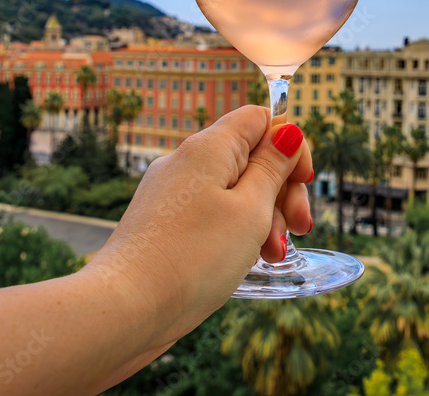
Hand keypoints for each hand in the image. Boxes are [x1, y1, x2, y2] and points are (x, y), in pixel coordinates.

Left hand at [82, 105, 312, 347]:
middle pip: (251, 157)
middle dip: (282, 191)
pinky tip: (245, 260)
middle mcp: (186, 163)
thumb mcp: (250, 209)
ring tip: (271, 256)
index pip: (261, 119)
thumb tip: (287, 132)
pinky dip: (236, 232)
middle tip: (299, 229)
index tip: (303, 182)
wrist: (125, 309)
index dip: (291, 145)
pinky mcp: (164, 224)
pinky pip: (212, 214)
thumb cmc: (192, 258)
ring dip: (263, 218)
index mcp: (209, 148)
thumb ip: (273, 167)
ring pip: (234, 191)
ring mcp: (172, 194)